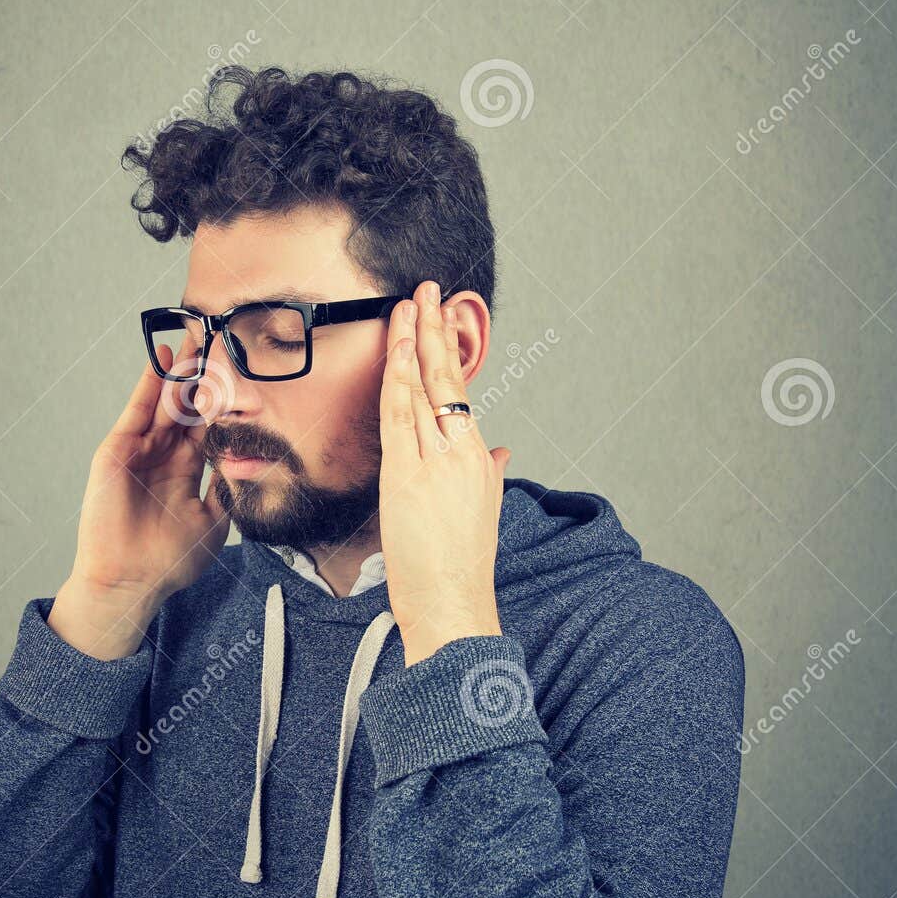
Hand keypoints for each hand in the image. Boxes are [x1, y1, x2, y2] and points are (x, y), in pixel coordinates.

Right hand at [49, 347, 228, 658]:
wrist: (130, 582)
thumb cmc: (170, 561)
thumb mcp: (215, 524)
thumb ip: (230, 491)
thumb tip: (256, 466)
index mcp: (188, 470)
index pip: (209, 425)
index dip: (225, 400)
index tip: (243, 372)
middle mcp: (165, 455)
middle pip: (188, 405)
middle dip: (204, 375)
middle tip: (221, 338)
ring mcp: (141, 450)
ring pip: (165, 402)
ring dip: (181, 371)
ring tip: (197, 336)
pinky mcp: (119, 449)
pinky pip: (138, 410)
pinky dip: (149, 383)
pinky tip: (163, 358)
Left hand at [377, 281, 510, 665]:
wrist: (453, 606)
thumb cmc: (463, 567)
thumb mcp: (485, 512)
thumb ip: (491, 474)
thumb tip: (501, 452)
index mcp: (478, 459)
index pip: (459, 390)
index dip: (447, 349)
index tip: (439, 316)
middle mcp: (460, 454)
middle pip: (443, 379)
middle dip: (432, 331)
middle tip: (426, 291)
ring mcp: (434, 463)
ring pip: (420, 391)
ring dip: (411, 344)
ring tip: (406, 307)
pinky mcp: (406, 478)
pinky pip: (399, 419)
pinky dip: (397, 382)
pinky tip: (394, 354)